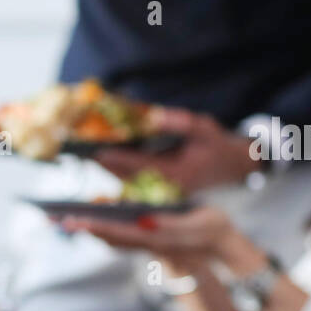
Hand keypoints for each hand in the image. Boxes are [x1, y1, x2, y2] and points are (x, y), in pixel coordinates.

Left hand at [61, 205, 238, 261]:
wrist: (219, 248)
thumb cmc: (213, 231)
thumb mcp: (201, 223)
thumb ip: (172, 223)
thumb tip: (145, 219)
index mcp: (156, 237)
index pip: (120, 231)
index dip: (95, 226)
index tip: (73, 221)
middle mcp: (145, 242)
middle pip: (106, 236)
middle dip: (81, 228)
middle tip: (52, 220)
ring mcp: (142, 243)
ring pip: (107, 237)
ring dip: (84, 228)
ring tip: (58, 219)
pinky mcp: (143, 239)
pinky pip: (114, 235)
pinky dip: (97, 227)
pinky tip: (82, 218)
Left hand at [95, 107, 257, 192]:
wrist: (232, 167)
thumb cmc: (216, 145)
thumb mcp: (203, 129)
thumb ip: (179, 122)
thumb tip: (153, 116)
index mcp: (177, 175)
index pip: (141, 165)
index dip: (118, 158)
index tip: (96, 150)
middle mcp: (165, 189)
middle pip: (126, 176)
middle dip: (103, 164)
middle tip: (78, 152)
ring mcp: (160, 194)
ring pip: (125, 182)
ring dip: (105, 167)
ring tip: (83, 152)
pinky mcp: (156, 193)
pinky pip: (131, 184)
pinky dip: (115, 171)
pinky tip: (99, 160)